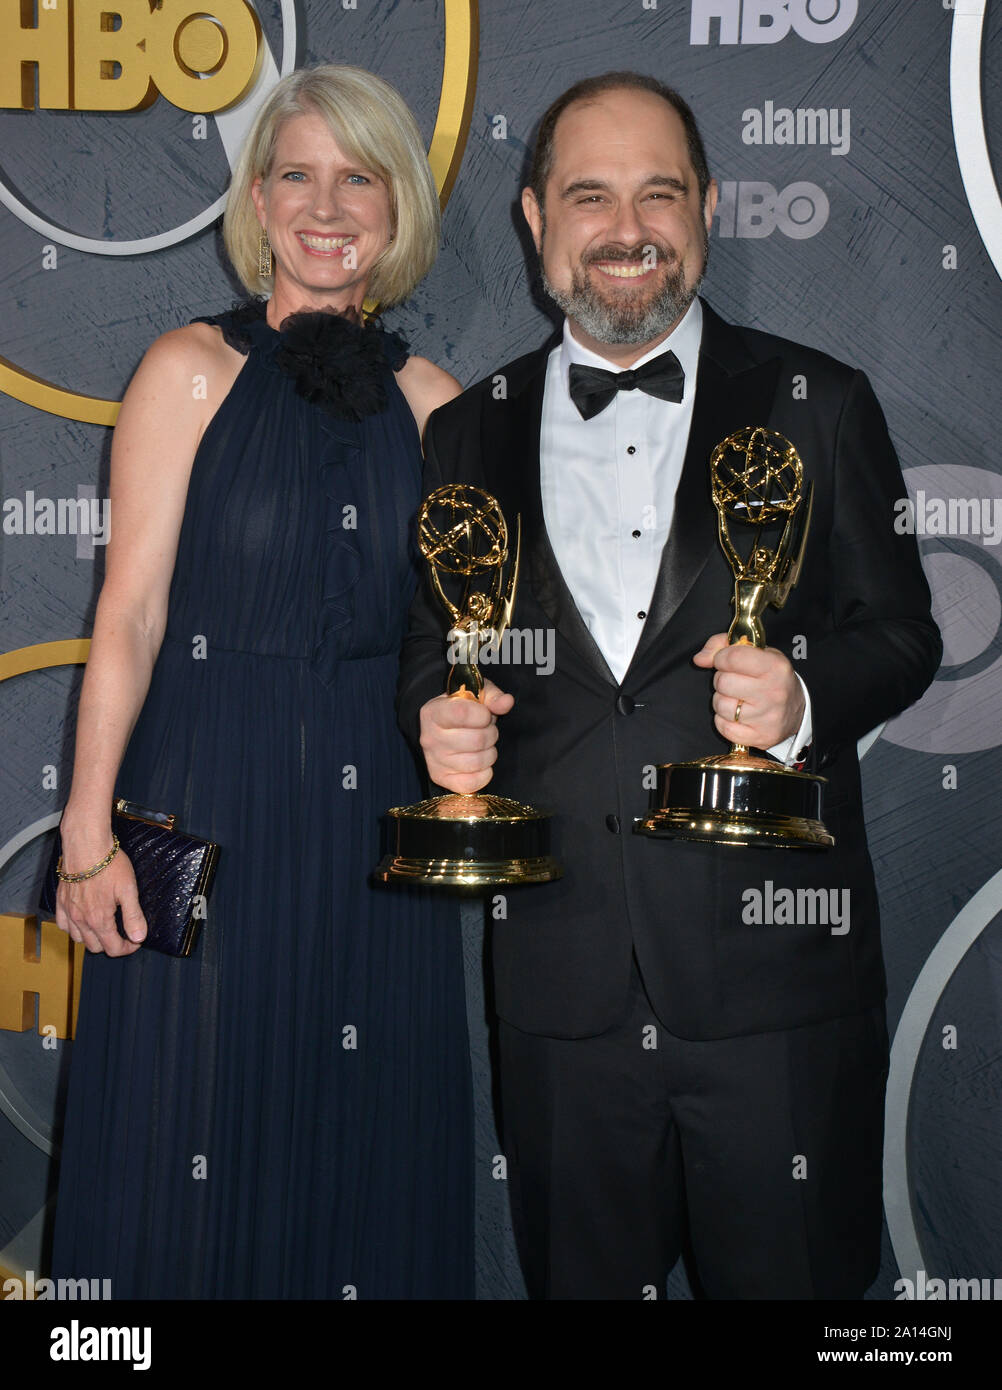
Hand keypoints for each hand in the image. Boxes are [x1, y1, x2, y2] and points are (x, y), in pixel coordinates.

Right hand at [55, 832, 146, 955]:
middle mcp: (81, 920)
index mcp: (99, 919)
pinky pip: (63, 925)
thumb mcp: (128, 890)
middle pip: (95, 947)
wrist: (86, 845)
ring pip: (79, 939)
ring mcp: (68, 911)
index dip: (128, 948)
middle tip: (123, 934)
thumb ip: (133, 916)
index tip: (135, 940)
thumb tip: (138, 937)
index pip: (113, 948)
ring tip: (105, 928)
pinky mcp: (60, 902)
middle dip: (111, 944)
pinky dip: (73, 928)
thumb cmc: (109, 865)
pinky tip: (83, 921)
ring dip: (93, 938)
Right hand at [419, 680, 514, 792]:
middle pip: (477, 741)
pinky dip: (484, 774)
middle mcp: (429, 738)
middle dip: (491, 734)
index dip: (483, 715)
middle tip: (487, 730)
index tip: (485, 714)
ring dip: (489, 753)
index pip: (463, 714)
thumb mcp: (476, 694)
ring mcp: (434, 760)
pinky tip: (481, 763)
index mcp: (433, 712)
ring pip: (478, 762)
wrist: (441, 727)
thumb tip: (507, 702)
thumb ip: (493, 696)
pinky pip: (472, 783)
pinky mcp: (441, 778)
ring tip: (483, 746)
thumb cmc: (461, 708)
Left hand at [692, 634, 803, 751]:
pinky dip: (724, 720)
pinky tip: (737, 714)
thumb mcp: (758, 653)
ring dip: (722, 700)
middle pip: (723, 682)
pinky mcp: (759, 737)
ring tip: (736, 698)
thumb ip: (723, 645)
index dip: (721, 658)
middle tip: (734, 681)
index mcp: (775, 667)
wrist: (797, 712)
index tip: (725, 661)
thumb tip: (699, 659)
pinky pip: (723, 727)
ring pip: (720, 705)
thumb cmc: (772, 678)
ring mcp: (766, 717)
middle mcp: (773, 692)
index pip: (732, 657)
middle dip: (722, 679)